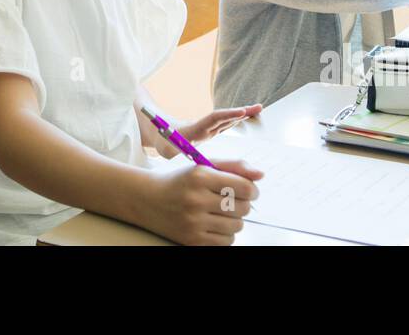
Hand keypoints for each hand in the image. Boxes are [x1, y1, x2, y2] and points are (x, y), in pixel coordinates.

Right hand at [141, 159, 262, 245]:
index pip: (244, 187)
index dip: (252, 190)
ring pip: (237, 226)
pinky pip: (226, 242)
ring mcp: (193, 222)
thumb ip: (233, 166)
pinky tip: (214, 224)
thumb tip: (261, 175)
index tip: (248, 190)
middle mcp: (196, 199)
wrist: (146, 199)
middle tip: (230, 200)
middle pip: (243, 208)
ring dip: (233, 220)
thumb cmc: (179, 181)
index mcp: (200, 176)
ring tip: (219, 212)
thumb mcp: (202, 166)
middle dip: (242, 204)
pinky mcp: (192, 240)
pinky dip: (225, 234)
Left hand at [158, 105, 262, 159]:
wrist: (158, 132)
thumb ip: (182, 157)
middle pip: (224, 117)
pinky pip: (226, 124)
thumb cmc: (163, 144)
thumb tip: (197, 167)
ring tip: (258, 109)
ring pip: (227, 120)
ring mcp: (208, 128)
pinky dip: (237, 120)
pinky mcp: (210, 131)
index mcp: (195, 129)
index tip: (240, 112)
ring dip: (242, 114)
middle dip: (240, 113)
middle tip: (257, 108)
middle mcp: (203, 126)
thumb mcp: (167, 153)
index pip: (213, 119)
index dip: (227, 116)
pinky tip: (249, 117)